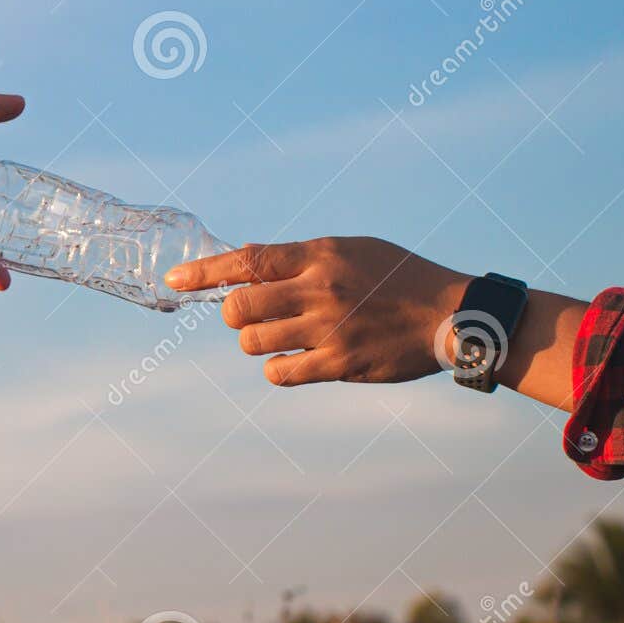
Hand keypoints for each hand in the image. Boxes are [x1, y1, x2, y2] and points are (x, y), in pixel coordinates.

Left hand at [166, 238, 467, 386]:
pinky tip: (293, 358)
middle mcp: (318, 290)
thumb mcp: (350, 250)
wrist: (449, 315)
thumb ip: (300, 258)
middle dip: (232, 312)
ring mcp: (327, 330)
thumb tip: (246, 264)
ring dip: (255, 340)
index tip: (174, 280)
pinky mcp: (339, 364)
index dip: (203, 272)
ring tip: (281, 334)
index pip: (247, 260)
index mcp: (319, 256)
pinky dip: (277, 367)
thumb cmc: (396, 276)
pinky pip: (279, 372)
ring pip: (252, 341)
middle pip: (236, 307)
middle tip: (250, 314)